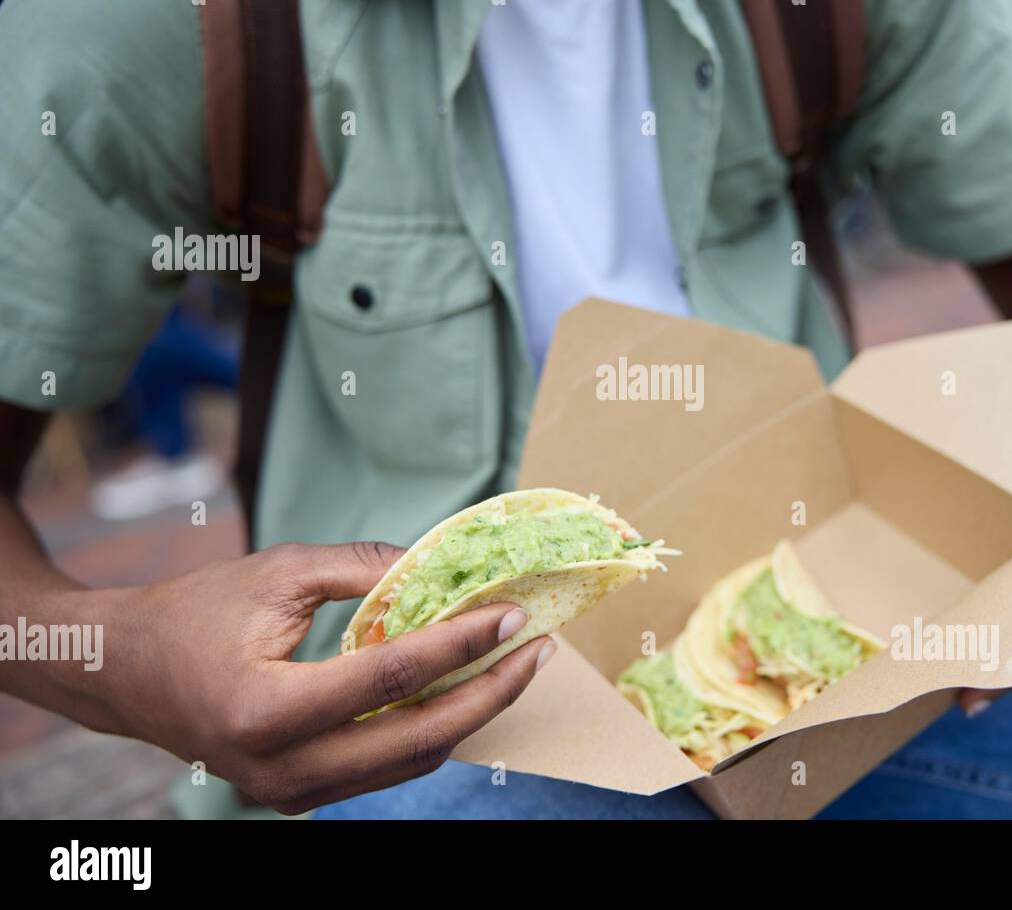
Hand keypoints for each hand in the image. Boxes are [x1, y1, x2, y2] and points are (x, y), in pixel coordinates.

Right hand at [60, 542, 552, 812]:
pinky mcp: (297, 794)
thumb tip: (440, 567)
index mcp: (267, 708)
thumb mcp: (280, 570)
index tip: (513, 617)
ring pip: (408, 762)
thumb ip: (363, 568)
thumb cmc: (196, 611)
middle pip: (416, 738)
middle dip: (489, 694)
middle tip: (536, 652)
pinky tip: (462, 689)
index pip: (391, 678)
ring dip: (468, 715)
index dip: (460, 645)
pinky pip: (383, 767)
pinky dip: (429, 730)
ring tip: (512, 667)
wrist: (124, 669)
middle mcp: (280, 766)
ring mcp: (288, 791)